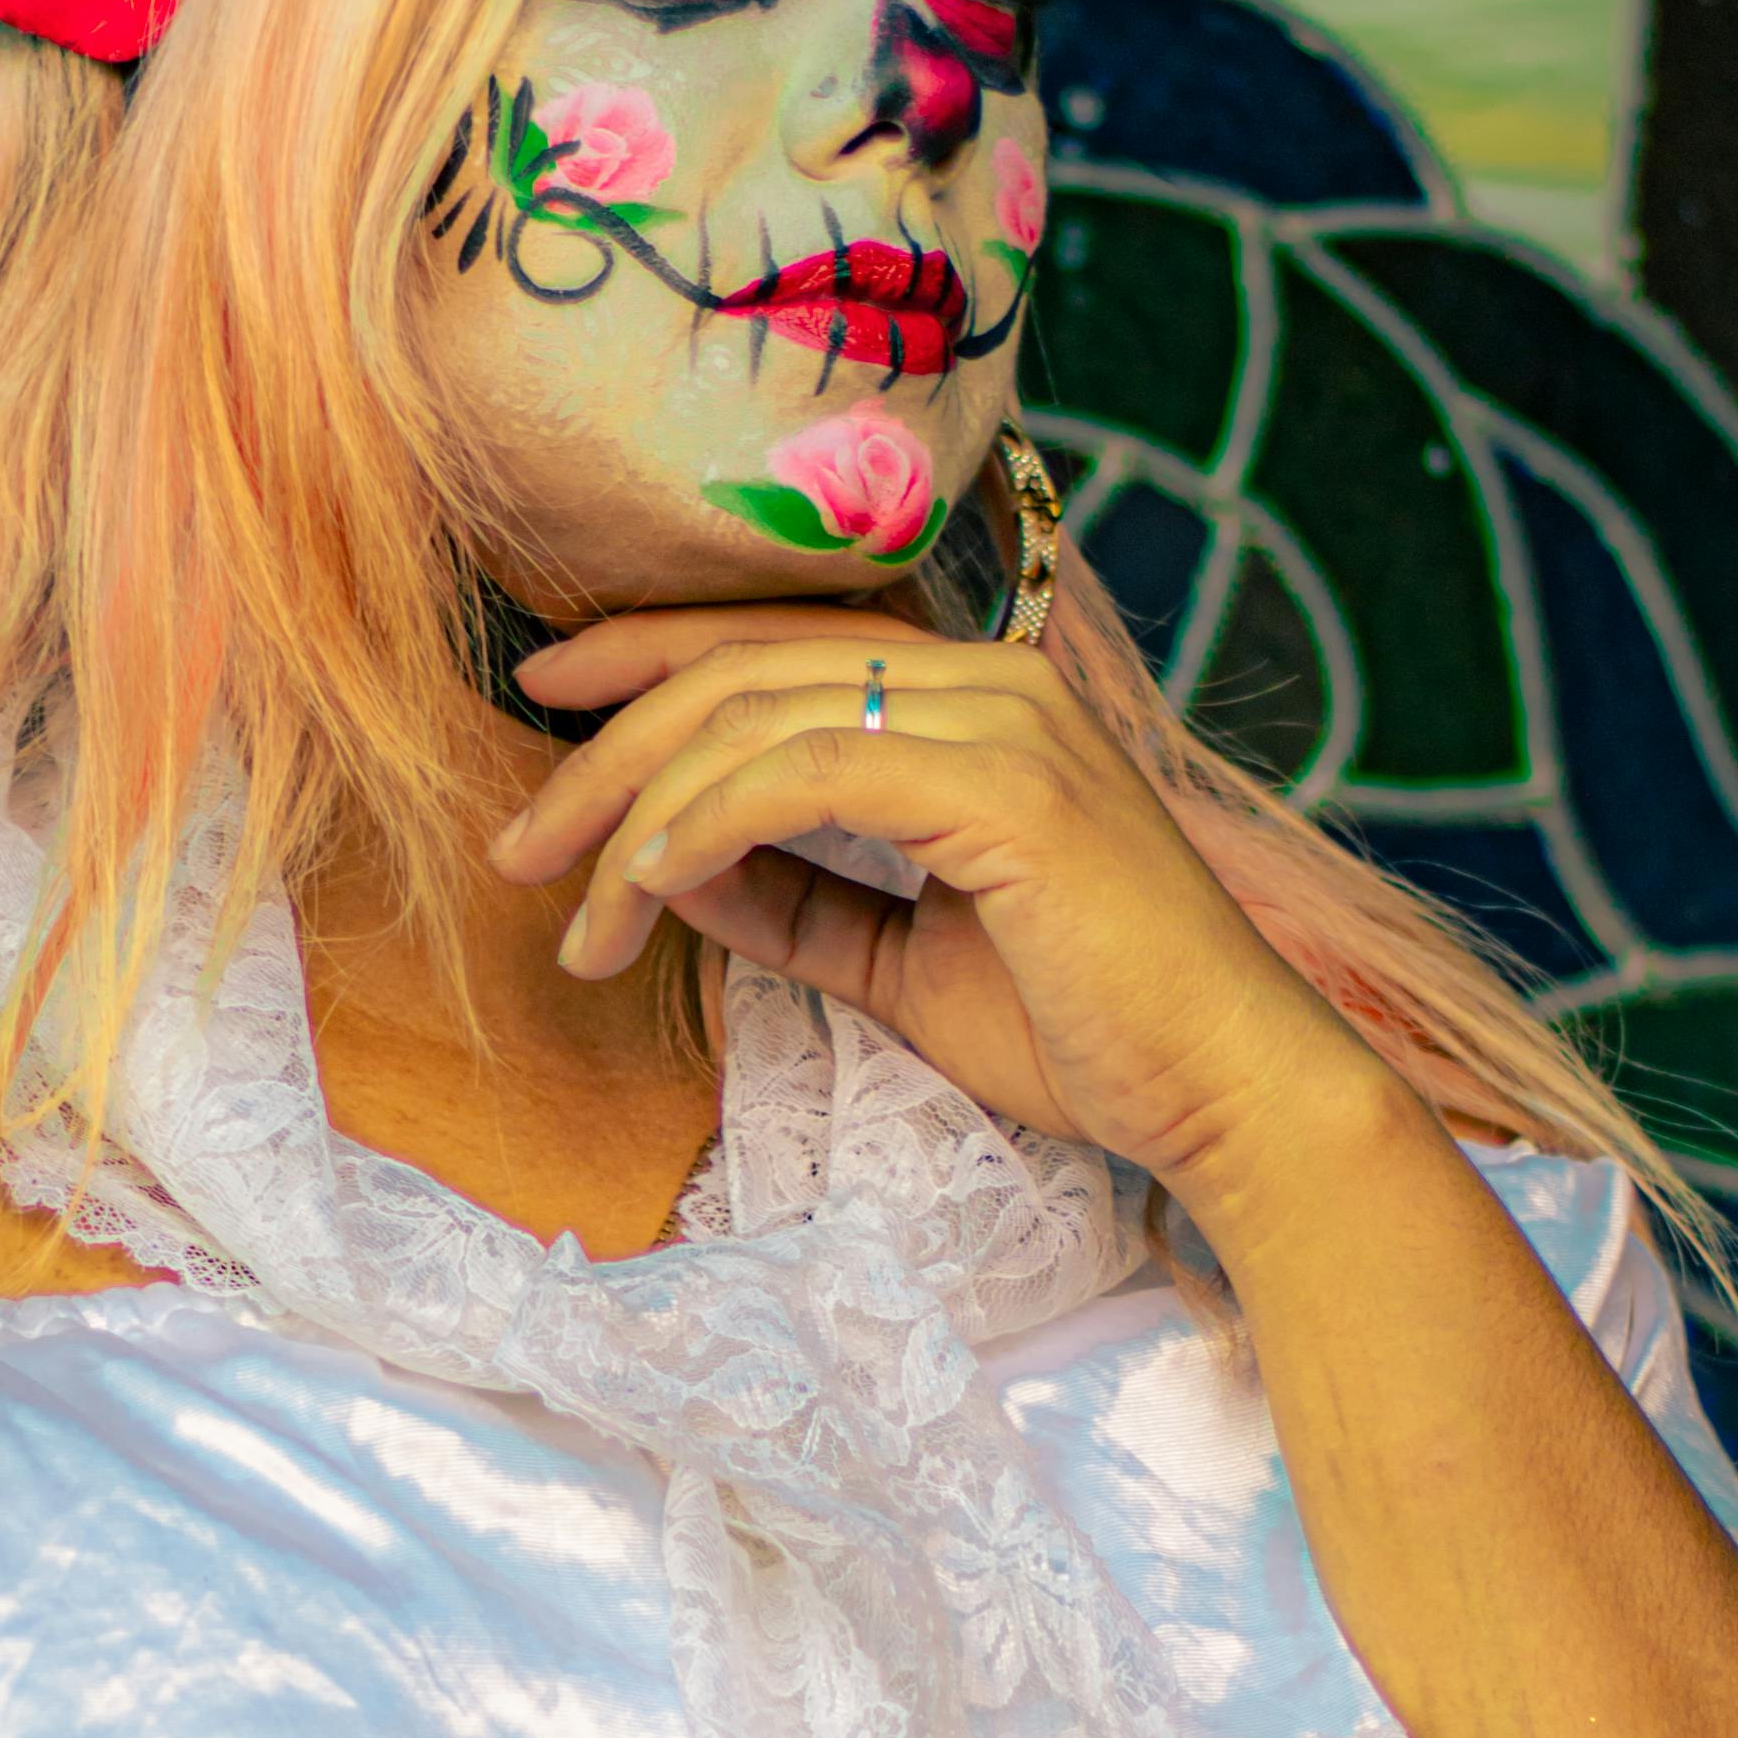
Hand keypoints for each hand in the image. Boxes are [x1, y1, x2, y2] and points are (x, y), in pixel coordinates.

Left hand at [495, 603, 1377, 1195]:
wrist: (1224, 1092)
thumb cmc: (1085, 1034)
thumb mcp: (900, 962)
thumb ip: (793, 901)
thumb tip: (665, 863)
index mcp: (973, 702)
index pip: (779, 645)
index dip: (645, 661)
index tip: (540, 708)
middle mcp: (991, 680)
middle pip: (744, 671)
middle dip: (607, 754)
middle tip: (513, 850)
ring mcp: (1004, 721)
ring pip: (758, 716)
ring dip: (636, 813)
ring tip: (571, 912)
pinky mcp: (1005, 786)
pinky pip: (806, 772)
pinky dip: (706, 823)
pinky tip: (646, 885)